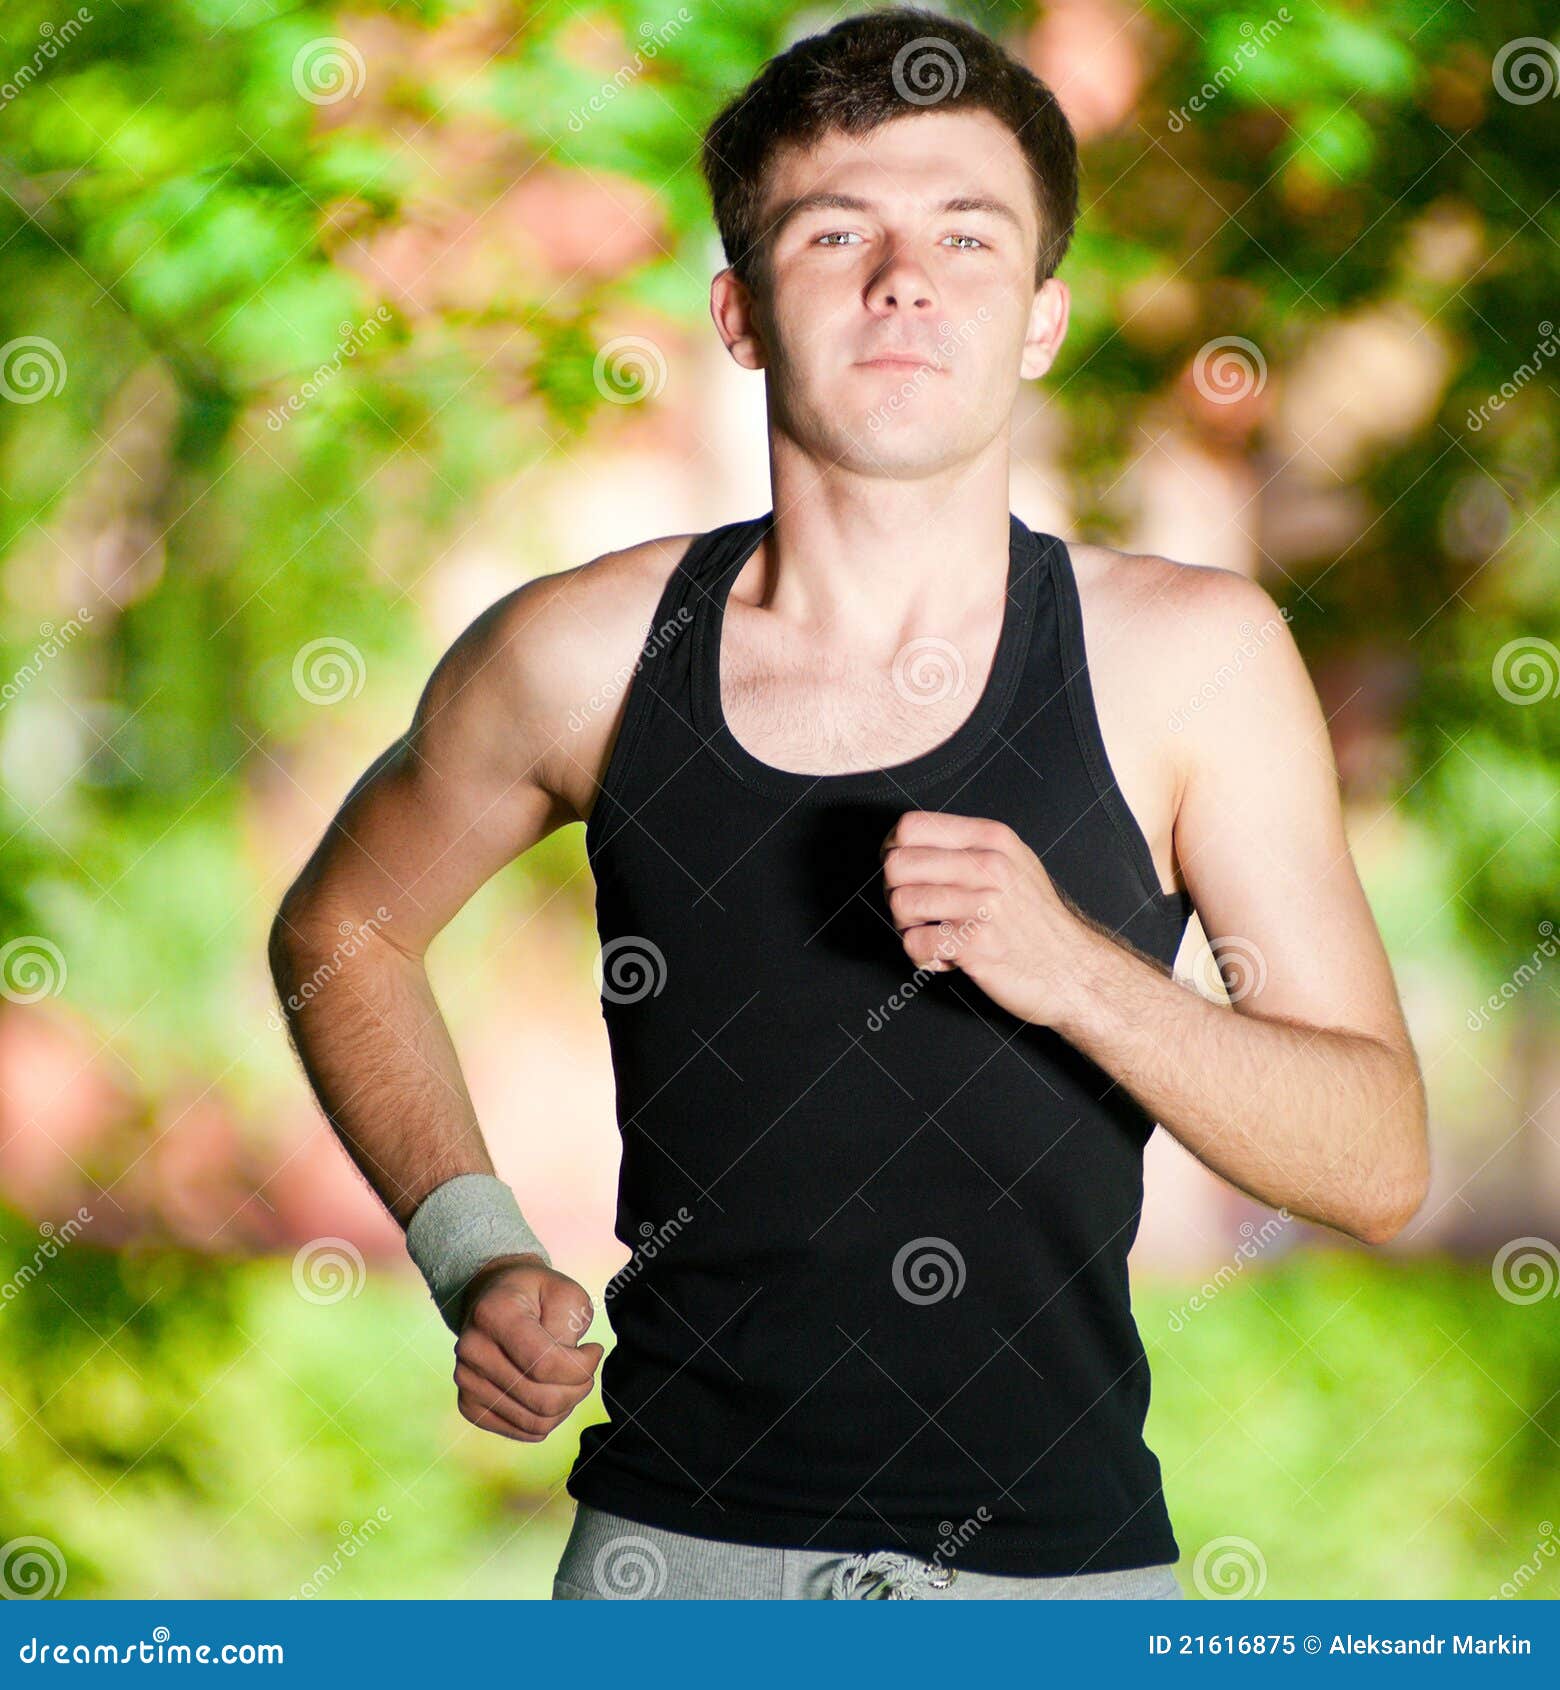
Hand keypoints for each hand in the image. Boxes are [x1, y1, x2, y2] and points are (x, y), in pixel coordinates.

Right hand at [452, 1253, 603, 1441]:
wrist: (495, 1297)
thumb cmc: (536, 1294)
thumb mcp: (564, 1292)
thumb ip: (569, 1327)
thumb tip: (568, 1369)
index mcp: (493, 1314)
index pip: (544, 1364)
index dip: (581, 1366)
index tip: (594, 1349)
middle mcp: (472, 1349)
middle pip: (541, 1399)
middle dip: (578, 1389)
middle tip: (586, 1369)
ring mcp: (465, 1380)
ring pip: (534, 1422)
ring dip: (565, 1406)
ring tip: (570, 1380)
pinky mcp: (468, 1404)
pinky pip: (520, 1431)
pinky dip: (546, 1419)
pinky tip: (550, 1392)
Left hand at [880, 810, 1083, 1025]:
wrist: (1073, 970)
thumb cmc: (1035, 921)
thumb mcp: (1013, 863)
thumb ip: (967, 847)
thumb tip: (906, 844)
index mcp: (991, 840)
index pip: (912, 826)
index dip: (893, 850)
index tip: (903, 873)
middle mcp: (988, 866)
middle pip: (897, 864)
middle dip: (895, 892)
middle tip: (917, 912)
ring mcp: (984, 904)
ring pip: (901, 903)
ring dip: (907, 927)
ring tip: (933, 934)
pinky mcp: (977, 944)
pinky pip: (914, 944)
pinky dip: (922, 957)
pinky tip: (946, 958)